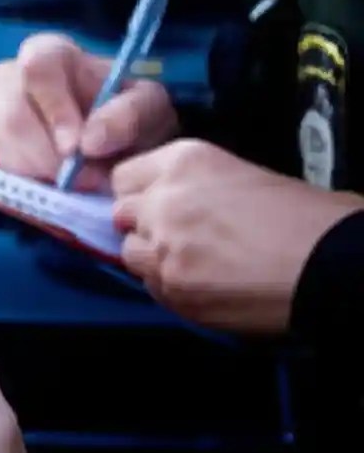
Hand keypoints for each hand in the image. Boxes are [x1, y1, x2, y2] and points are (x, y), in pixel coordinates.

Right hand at [0, 33, 178, 190]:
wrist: (119, 146)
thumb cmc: (129, 115)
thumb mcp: (149, 108)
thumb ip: (129, 115)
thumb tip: (89, 142)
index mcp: (50, 55)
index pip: (36, 67)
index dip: (54, 108)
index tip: (77, 148)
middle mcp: (12, 80)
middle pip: (9, 115)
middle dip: (46, 155)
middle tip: (82, 179)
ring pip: (3, 147)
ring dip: (42, 173)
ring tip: (78, 183)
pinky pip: (3, 169)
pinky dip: (34, 184)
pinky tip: (60, 183)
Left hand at [112, 139, 363, 333]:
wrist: (330, 263)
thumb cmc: (303, 215)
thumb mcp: (239, 174)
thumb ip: (192, 186)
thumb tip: (172, 202)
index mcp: (183, 161)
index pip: (124, 176)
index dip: (140, 191)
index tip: (154, 201)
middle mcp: (162, 201)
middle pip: (121, 213)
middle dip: (142, 223)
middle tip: (177, 233)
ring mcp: (162, 249)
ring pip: (129, 253)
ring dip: (152, 256)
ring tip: (192, 261)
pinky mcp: (171, 290)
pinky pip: (151, 285)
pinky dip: (169, 284)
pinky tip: (203, 282)